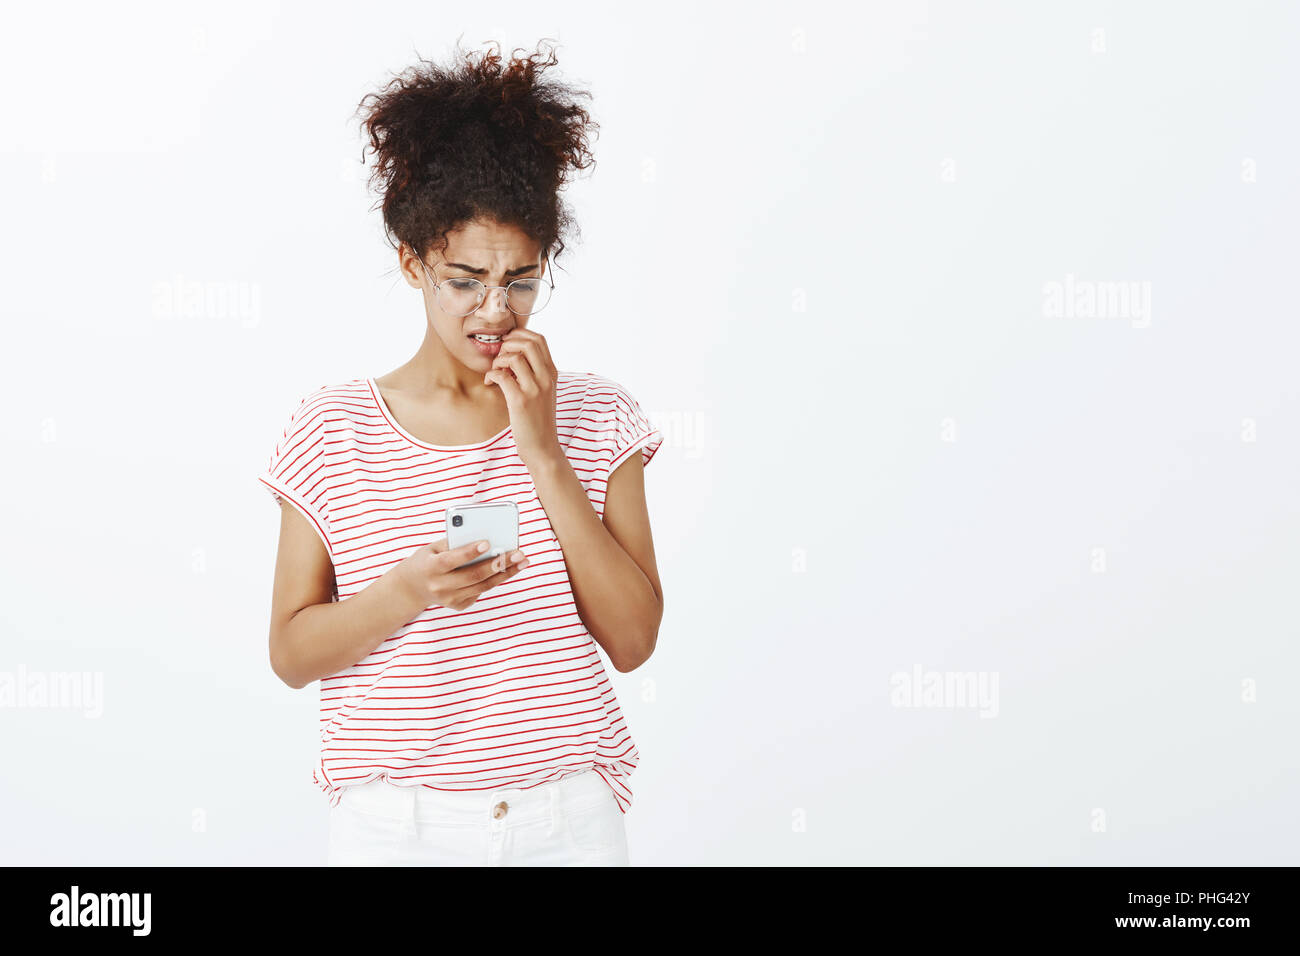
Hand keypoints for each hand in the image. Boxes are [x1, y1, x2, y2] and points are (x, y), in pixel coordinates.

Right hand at [397, 537, 529, 611]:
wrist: (412, 588)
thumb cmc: (427, 560)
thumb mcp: (433, 548)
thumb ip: (455, 542)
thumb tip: (486, 539)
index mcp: (430, 568)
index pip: (451, 561)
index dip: (469, 552)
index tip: (488, 542)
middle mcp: (439, 587)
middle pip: (473, 576)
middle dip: (498, 563)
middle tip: (518, 553)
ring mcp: (449, 599)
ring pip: (483, 586)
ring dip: (505, 573)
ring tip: (522, 561)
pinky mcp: (459, 606)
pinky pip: (481, 591)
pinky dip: (495, 579)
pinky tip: (508, 569)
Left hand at [484, 328, 563, 467]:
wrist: (543, 448)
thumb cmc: (538, 421)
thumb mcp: (544, 393)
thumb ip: (535, 373)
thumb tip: (516, 355)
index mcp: (552, 374)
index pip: (540, 339)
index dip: (519, 335)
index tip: (507, 344)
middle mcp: (546, 378)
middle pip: (527, 343)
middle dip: (508, 344)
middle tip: (499, 357)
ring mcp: (535, 389)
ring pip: (513, 357)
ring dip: (498, 361)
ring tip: (495, 372)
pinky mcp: (520, 401)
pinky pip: (501, 375)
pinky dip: (490, 375)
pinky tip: (489, 383)